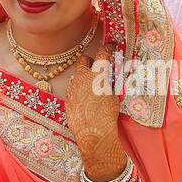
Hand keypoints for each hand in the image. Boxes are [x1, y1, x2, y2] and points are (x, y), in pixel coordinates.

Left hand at [65, 47, 123, 176]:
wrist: (93, 134)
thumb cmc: (108, 116)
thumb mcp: (114, 95)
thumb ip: (110, 81)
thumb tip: (109, 75)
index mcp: (98, 74)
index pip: (103, 53)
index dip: (108, 48)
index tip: (111, 47)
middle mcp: (82, 77)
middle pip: (83, 59)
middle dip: (91, 61)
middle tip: (98, 67)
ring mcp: (73, 87)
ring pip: (77, 75)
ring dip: (84, 77)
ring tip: (93, 87)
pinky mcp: (67, 98)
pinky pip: (73, 89)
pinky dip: (79, 89)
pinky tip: (86, 99)